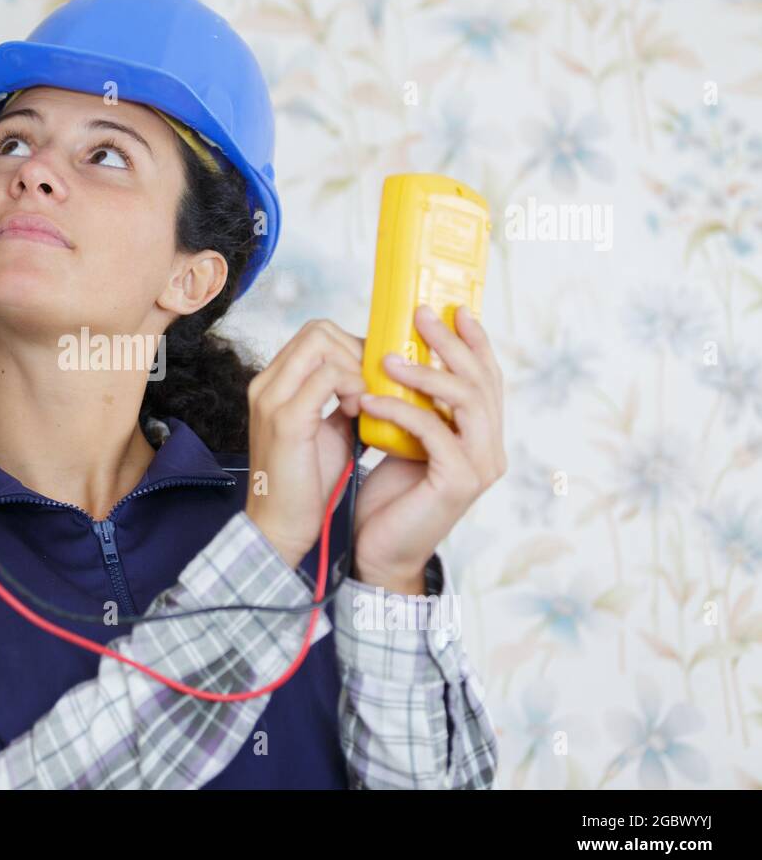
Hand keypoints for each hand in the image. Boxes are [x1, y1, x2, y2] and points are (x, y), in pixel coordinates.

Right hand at [244, 320, 367, 568]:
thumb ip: (344, 400)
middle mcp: (266, 384)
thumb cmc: (307, 483)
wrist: (281, 526)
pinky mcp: (286, 420)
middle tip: (373, 386)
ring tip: (365, 401)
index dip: (351, 346)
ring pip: (321, 344)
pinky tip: (360, 413)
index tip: (373, 377)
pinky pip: (327, 377)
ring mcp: (272, 399)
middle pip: (318, 330)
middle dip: (356, 351)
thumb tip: (379, 378)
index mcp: (274, 384)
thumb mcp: (330, 430)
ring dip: (354, 366)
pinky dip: (352, 387)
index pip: (315, 334)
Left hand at [352, 304, 506, 592]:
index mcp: (481, 435)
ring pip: (465, 400)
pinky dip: (400, 410)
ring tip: (385, 359)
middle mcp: (490, 448)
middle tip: (420, 316)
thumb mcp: (403, 440)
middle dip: (451, 343)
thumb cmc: (388, 496)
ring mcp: (480, 466)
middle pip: (481, 381)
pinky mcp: (459, 482)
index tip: (454, 308)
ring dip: (424, 373)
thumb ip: (415, 406)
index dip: (475, 341)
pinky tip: (369, 399)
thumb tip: (398, 354)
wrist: (379, 551)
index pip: (487, 378)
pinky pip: (433, 431)